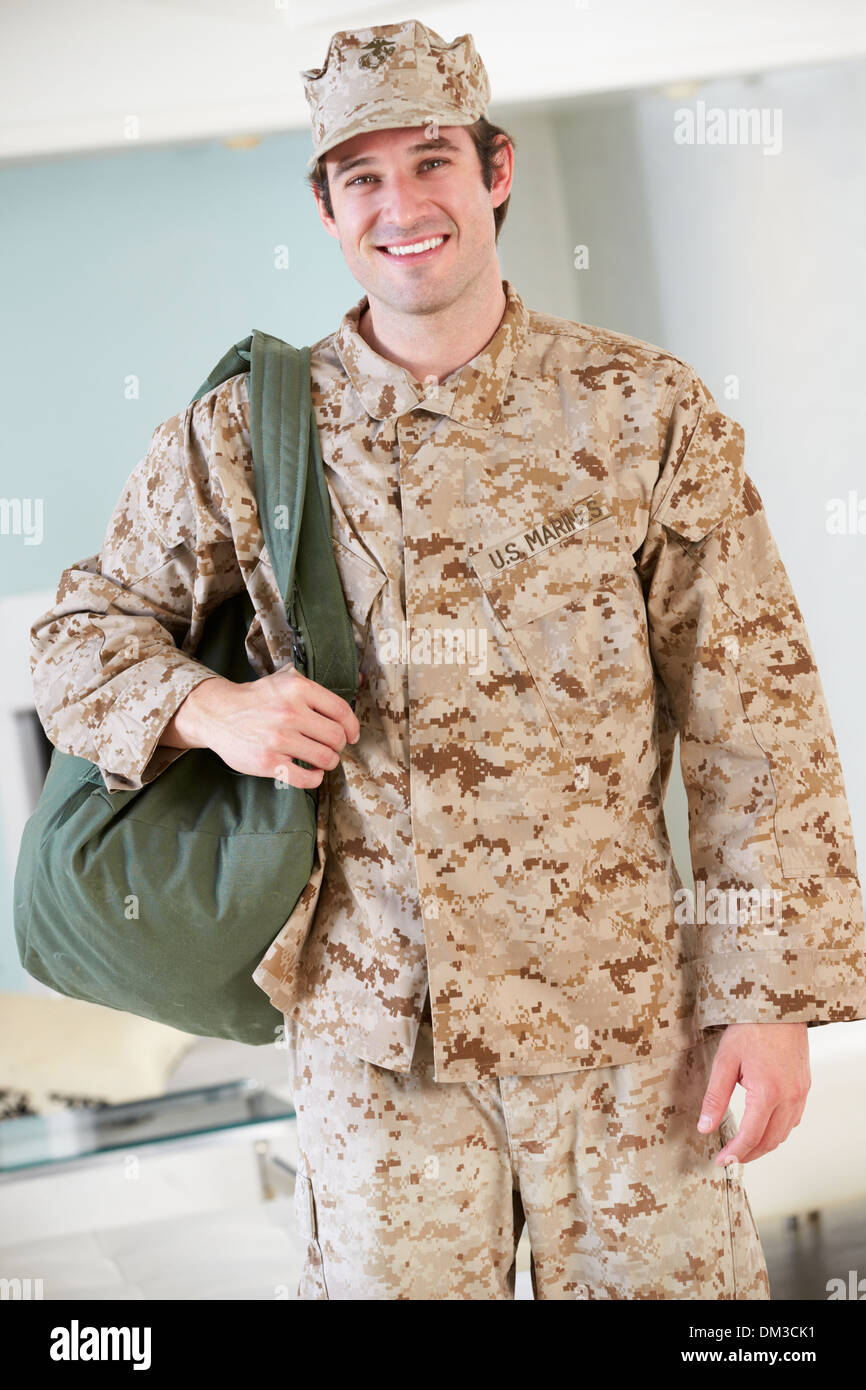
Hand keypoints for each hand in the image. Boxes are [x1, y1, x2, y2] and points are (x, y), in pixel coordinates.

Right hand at [160, 667, 360, 788]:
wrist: (218, 714)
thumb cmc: (257, 699)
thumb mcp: (285, 680)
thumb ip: (316, 685)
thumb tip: (361, 679)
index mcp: (298, 689)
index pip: (341, 711)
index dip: (352, 727)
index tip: (351, 735)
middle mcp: (290, 712)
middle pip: (336, 737)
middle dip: (338, 745)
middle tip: (330, 746)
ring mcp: (279, 739)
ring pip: (325, 758)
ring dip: (329, 762)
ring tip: (321, 759)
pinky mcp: (268, 762)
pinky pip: (306, 778)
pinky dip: (315, 778)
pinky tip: (311, 772)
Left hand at [697, 1021, 810, 1165]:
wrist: (778, 1006)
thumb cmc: (752, 1027)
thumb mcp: (725, 1061)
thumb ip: (715, 1098)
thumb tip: (705, 1126)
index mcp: (768, 1093)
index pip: (751, 1136)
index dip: (735, 1153)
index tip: (722, 1161)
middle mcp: (789, 1097)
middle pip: (770, 1141)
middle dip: (749, 1154)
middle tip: (730, 1158)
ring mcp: (800, 1093)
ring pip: (785, 1133)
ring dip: (765, 1144)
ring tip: (744, 1147)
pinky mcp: (804, 1086)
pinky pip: (794, 1118)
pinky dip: (779, 1130)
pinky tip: (764, 1126)